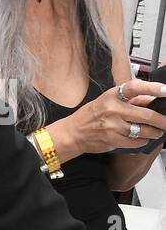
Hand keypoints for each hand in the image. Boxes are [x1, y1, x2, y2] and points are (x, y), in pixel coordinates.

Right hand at [47, 80, 165, 159]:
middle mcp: (112, 110)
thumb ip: (130, 100)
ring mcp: (112, 126)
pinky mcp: (112, 139)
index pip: (135, 88)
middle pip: (146, 115)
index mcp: (112, 96)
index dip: (152, 88)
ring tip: (157, 132)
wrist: (72, 133)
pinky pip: (135, 141)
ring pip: (143, 130)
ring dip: (154, 132)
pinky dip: (143, 141)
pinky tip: (143, 139)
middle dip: (162, 121)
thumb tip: (151, 99)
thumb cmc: (91, 115)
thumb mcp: (107, 101)